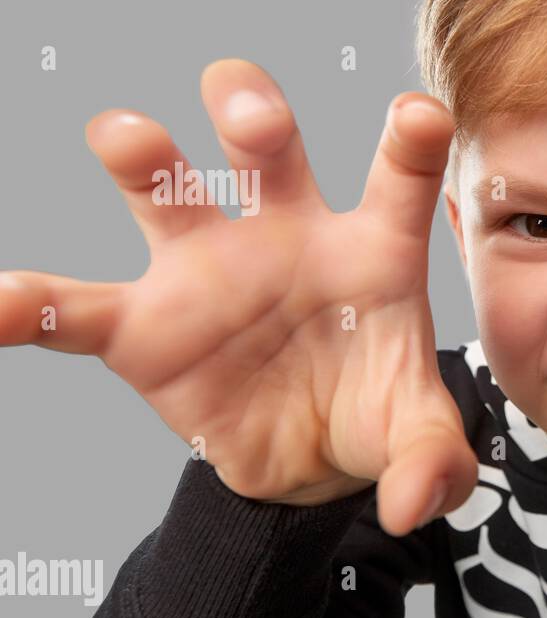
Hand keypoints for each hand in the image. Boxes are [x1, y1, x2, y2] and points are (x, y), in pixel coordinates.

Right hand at [0, 59, 477, 533]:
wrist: (307, 461)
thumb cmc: (375, 415)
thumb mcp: (419, 439)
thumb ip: (435, 463)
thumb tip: (416, 505)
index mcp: (371, 250)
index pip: (398, 182)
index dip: (412, 144)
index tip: (417, 114)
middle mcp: (285, 237)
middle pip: (266, 153)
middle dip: (253, 115)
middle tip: (246, 111)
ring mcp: (207, 274)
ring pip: (166, 194)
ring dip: (143, 156)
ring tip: (122, 134)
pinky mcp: (143, 332)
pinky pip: (68, 311)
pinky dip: (25, 306)